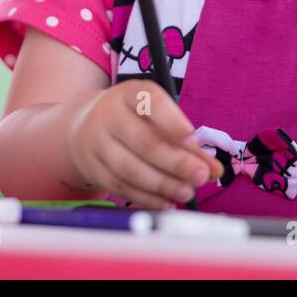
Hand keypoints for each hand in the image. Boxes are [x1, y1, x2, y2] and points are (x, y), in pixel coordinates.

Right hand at [66, 80, 222, 210]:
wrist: (84, 126)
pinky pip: (120, 187)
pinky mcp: (92, 168)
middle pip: (143, 142)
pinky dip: (146, 198)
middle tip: (201, 175)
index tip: (191, 139)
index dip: (171, 121)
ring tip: (187, 192)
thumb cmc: (133, 120)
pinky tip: (166, 202)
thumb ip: (185, 140)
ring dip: (162, 184)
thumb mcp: (155, 116)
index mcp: (128, 94)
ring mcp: (95, 142)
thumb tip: (213, 169)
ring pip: (129, 169)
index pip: (149, 101)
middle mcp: (107, 114)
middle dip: (176, 162)